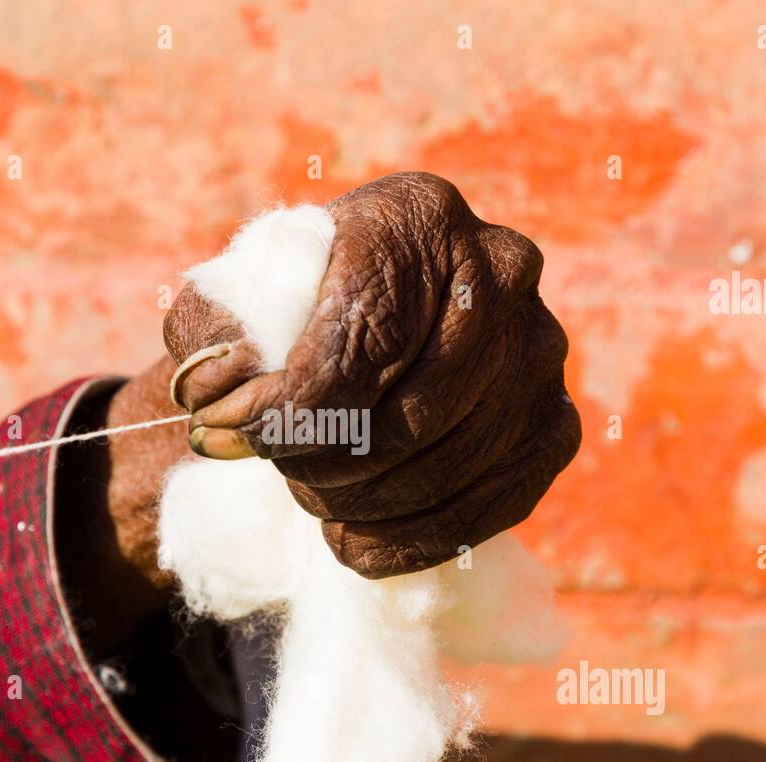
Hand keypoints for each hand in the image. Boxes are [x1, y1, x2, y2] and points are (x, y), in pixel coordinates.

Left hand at [164, 172, 580, 579]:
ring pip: (441, 469)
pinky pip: (484, 510)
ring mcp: (541, 355)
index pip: (363, 337)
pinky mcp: (555, 428)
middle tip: (274, 464)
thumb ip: (210, 332)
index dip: (288, 407)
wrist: (369, 321)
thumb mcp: (239, 295)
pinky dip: (405, 542)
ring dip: (353, 502)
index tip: (226, 435)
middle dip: (319, 460)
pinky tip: (349, 538)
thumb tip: (216, 395)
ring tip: (308, 490)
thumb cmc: (297, 308)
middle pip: (407, 415)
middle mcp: (504, 272)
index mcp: (421, 215)